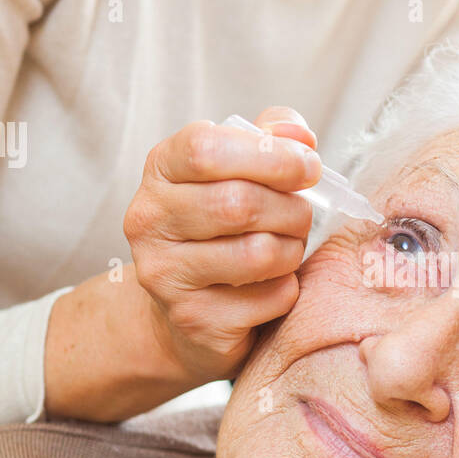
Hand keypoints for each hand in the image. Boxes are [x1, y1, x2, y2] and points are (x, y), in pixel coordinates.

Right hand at [123, 107, 320, 385]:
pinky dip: (288, 289)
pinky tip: (273, 286)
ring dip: (293, 250)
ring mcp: (165, 274)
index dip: (269, 155)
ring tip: (289, 250)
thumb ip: (270, 140)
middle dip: (291, 210)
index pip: (205, 148)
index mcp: (161, 170)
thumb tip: (301, 138)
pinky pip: (270, 297)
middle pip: (239, 203)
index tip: (307, 167)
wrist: (186, 312)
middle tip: (303, 217)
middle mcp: (150, 220)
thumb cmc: (223, 227)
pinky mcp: (194, 319)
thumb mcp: (239, 171)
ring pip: (258, 253)